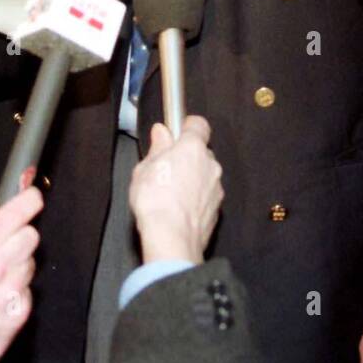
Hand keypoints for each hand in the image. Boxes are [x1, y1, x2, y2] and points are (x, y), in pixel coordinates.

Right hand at [0, 188, 42, 362]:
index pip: (15, 213)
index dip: (29, 200)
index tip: (33, 196)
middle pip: (31, 235)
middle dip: (21, 236)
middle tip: (5, 246)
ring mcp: (11, 289)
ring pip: (31, 262)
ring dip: (19, 265)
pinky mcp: (20, 310)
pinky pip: (29, 289)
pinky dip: (18, 291)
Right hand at [128, 115, 223, 264]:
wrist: (172, 238)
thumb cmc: (156, 201)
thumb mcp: (145, 168)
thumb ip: (157, 148)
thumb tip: (161, 133)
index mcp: (193, 148)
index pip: (198, 125)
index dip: (187, 126)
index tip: (176, 132)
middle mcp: (210, 165)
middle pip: (201, 152)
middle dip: (187, 157)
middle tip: (166, 167)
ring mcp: (216, 188)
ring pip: (205, 175)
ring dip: (192, 179)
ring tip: (170, 193)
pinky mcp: (217, 210)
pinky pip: (206, 196)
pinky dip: (196, 199)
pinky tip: (178, 209)